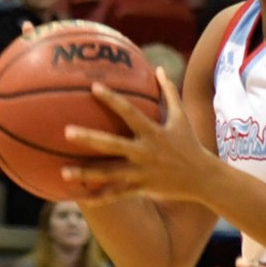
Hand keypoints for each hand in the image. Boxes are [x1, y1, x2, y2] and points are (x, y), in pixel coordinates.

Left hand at [61, 69, 212, 201]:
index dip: (111, 99)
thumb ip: (169, 92)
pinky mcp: (140, 188)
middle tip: (66, 132)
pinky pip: (116, 194)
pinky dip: (99, 198)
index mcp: (153, 132)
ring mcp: (141, 172)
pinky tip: (80, 198)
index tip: (93, 87)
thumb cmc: (189, 144)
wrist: (202, 177)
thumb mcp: (182, 117)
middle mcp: (144, 152)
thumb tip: (159, 68)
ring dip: (86, 174)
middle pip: (112, 145)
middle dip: (90, 139)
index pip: (129, 112)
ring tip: (63, 173)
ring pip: (109, 174)